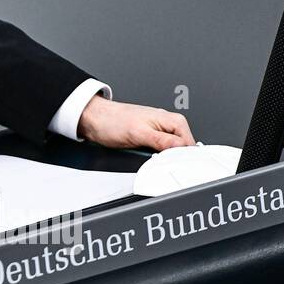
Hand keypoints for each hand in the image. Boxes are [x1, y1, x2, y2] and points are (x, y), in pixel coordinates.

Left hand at [77, 94, 195, 151]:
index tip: (171, 164)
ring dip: (160, 159)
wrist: (94, 119)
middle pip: (181, 150)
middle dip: (171, 158)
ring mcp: (158, 132)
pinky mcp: (149, 139)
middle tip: (156, 161)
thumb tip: (182, 148)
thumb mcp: (139, 133)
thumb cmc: (112, 121)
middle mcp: (167, 125)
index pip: (189, 144)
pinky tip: (143, 157)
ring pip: (169, 153)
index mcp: (172, 120)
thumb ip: (163, 141)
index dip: (182, 157)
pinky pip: (158, 152)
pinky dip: (152, 158)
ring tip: (146, 156)